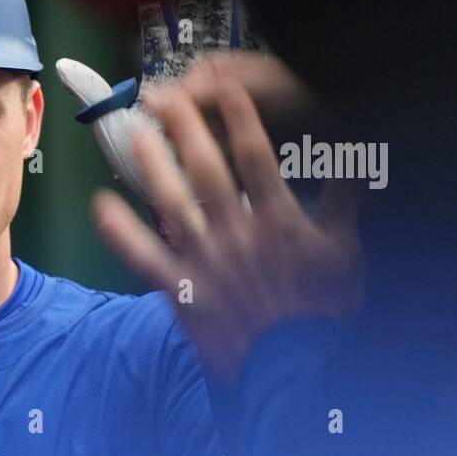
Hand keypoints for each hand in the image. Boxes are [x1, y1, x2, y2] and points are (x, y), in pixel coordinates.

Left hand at [92, 69, 362, 384]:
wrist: (294, 371)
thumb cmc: (323, 313)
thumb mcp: (346, 254)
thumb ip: (345, 201)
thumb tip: (356, 155)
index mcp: (278, 218)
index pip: (255, 153)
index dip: (237, 114)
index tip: (221, 84)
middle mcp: (237, 231)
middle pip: (206, 167)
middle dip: (184, 127)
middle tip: (162, 95)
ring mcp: (205, 260)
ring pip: (173, 201)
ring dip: (153, 164)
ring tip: (134, 132)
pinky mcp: (180, 290)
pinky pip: (144, 256)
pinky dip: (121, 232)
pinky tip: (100, 205)